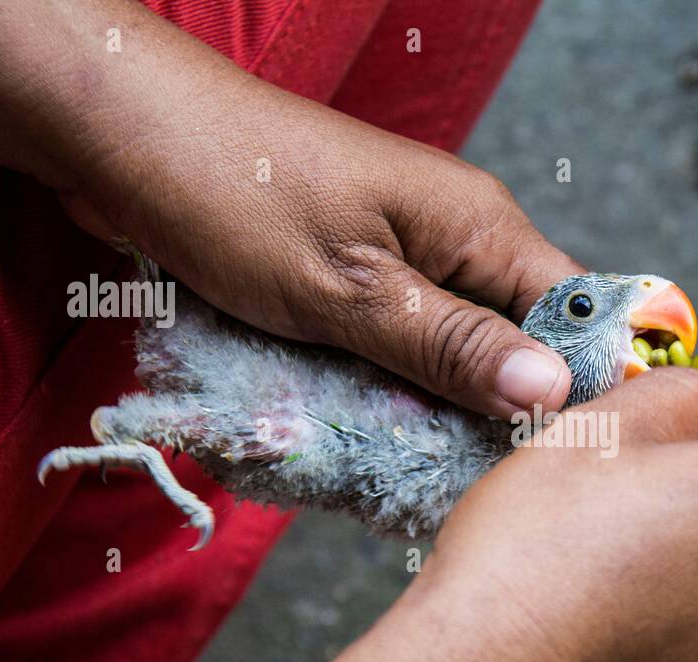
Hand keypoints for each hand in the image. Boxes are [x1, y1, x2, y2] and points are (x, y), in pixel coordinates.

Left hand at [0, 0, 578, 419]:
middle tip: (474, 486)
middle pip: (519, 346)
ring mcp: (408, 264)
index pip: (576, 315)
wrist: (121, 139)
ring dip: (440, 411)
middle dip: (501, 415)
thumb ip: (450, 343)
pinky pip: (404, 350)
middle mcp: (458, 244)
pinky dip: (392, 392)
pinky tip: (375, 436)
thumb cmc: (232, 195)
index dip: (577, 390)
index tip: (555, 464)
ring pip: (458, 356)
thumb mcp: (347, 288)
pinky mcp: (362, 285)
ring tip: (421, 473)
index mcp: (479, 228)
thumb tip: (551, 391)